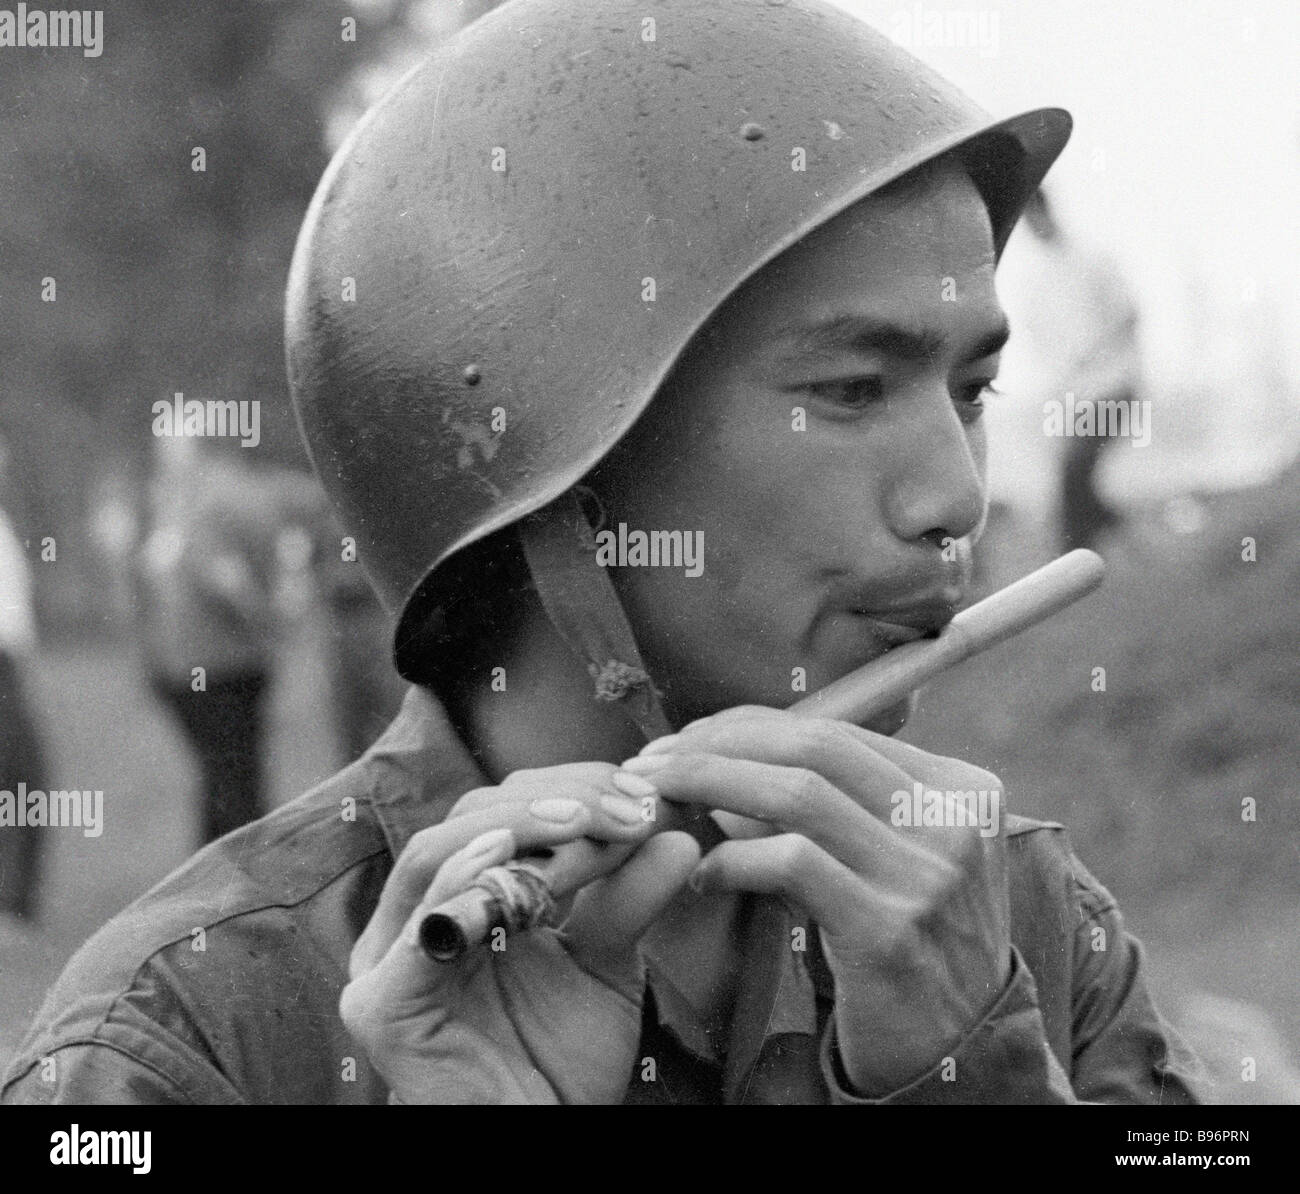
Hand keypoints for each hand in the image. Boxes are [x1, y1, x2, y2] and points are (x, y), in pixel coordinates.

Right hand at [340, 763, 699, 1103]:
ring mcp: (385, 961)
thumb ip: (628, 896)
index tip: (642, 796)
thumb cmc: (564, 1058)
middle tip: (625, 808)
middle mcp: (414, 919)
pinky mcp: (381, 1006)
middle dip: (552, 802)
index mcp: (458, 896)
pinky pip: (417, 932)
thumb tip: (676, 831)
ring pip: (434, 854)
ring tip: (582, 820)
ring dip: (515, 828)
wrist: (545, 1138)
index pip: (500, 811)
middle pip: (467, 820)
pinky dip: (458, 884)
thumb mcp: (607, 960)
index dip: (568, 789)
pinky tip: (504, 857)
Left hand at [613, 708, 1010, 1095]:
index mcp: (960, 789)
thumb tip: (726, 755)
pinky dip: (733, 859)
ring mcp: (926, 876)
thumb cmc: (910, 943)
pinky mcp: (888, 930)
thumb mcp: (898, 856)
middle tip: (654, 762)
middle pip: (813, 748)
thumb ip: (837, 803)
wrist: (959, 1053)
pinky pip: (791, 864)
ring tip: (660, 801)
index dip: (746, 726)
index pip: (834, 730)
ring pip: (797, 793)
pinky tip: (702, 875)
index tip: (686, 740)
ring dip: (710, 786)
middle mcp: (953, 821)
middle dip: (718, 744)